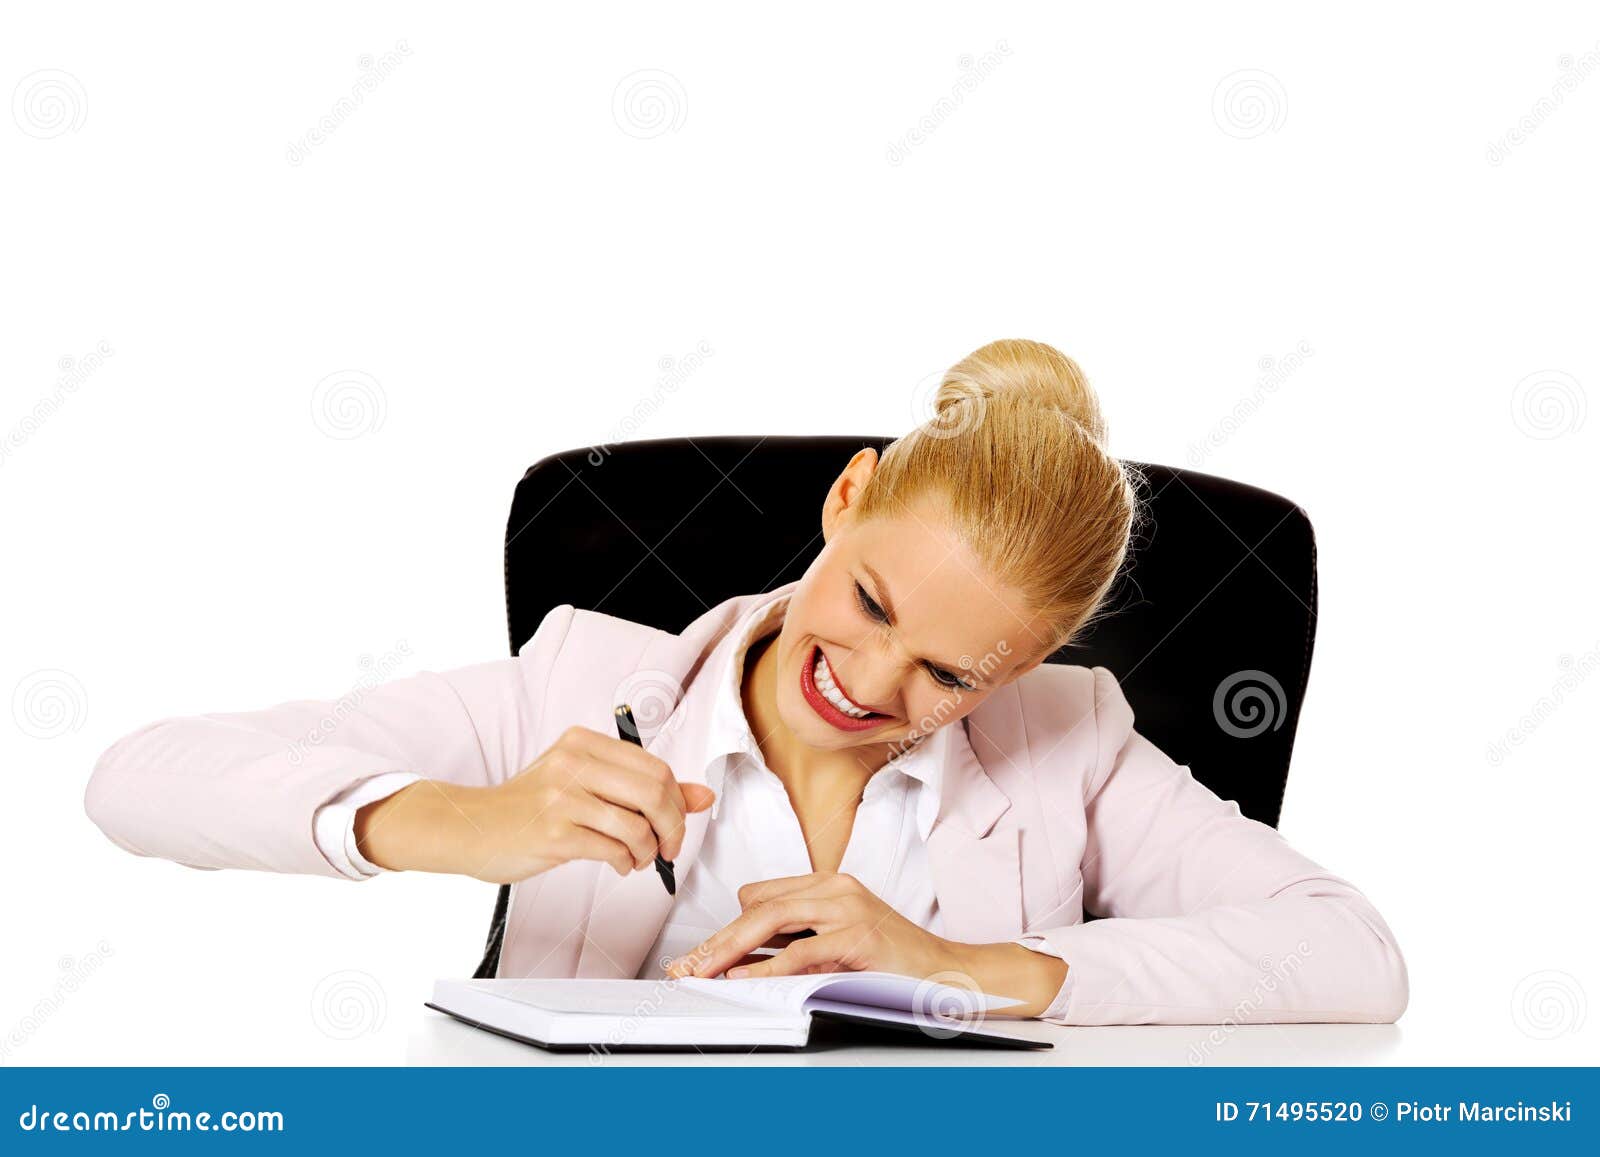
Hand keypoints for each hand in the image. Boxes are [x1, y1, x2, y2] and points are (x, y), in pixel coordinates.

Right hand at [354, 725, 714, 882]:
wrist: (472, 827)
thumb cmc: (531, 807)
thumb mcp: (586, 784)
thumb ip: (644, 788)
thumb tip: (702, 796)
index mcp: (583, 743)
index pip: (655, 767)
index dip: (676, 801)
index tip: (674, 825)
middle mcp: (573, 762)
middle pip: (653, 792)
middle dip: (672, 827)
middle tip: (667, 847)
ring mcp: (561, 797)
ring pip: (636, 824)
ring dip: (648, 851)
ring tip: (638, 858)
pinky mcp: (554, 833)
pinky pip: (612, 849)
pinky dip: (626, 862)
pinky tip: (618, 863)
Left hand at [663, 871, 1069, 1017]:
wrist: (948, 972)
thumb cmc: (893, 961)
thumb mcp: (838, 943)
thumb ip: (797, 941)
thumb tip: (742, 961)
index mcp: (828, 884)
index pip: (760, 895)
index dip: (727, 927)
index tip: (699, 956)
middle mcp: (835, 887)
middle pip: (757, 907)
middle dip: (717, 940)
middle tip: (687, 968)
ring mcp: (848, 907)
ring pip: (771, 920)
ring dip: (730, 949)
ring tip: (703, 972)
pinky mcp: (860, 934)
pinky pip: (801, 951)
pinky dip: (767, 968)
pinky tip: (745, 980)